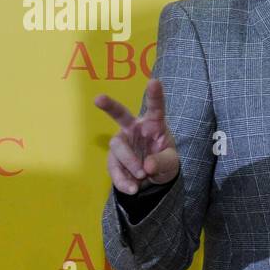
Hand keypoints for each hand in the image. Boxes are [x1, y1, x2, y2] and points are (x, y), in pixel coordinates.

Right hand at [94, 78, 180, 193]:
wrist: (153, 179)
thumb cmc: (164, 161)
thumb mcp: (171, 163)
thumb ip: (162, 162)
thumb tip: (146, 166)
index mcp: (153, 124)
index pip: (155, 108)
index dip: (155, 95)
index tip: (154, 81)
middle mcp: (134, 129)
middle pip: (120, 115)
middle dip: (109, 106)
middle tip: (98, 99)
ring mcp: (122, 143)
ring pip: (118, 147)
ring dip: (130, 163)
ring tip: (142, 176)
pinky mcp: (113, 159)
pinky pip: (113, 168)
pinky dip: (123, 180)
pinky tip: (133, 188)